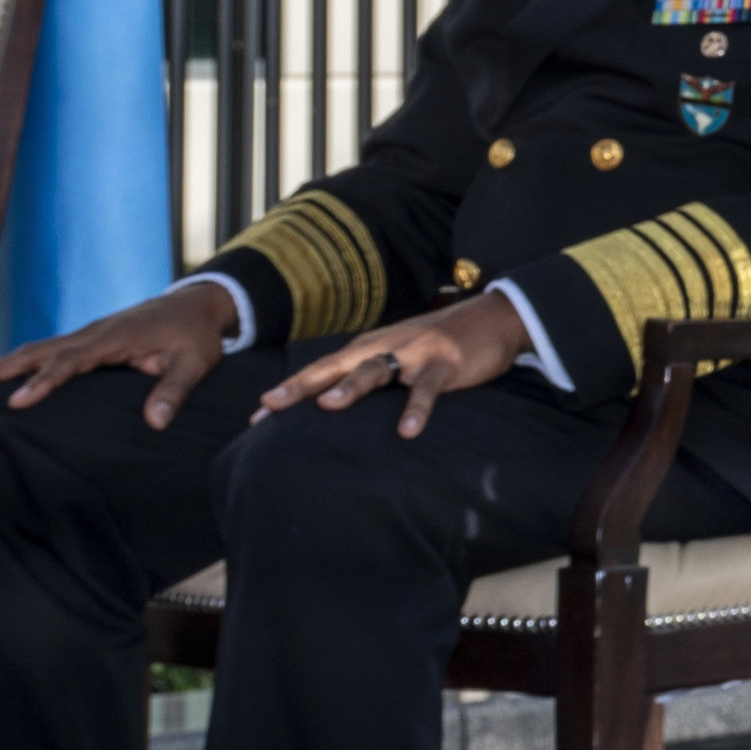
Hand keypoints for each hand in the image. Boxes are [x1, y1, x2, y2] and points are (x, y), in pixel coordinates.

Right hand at [0, 278, 243, 429]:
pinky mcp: (84, 341)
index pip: (70, 362)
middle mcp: (91, 333)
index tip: (16, 402)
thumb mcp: (195, 363)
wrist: (198, 304)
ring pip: (33, 350)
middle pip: (35, 352)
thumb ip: (174, 390)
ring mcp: (84, 335)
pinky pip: (43, 352)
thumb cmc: (196, 336)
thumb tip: (155, 422)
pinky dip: (15, 364)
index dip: (43, 382)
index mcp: (114, 338)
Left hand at [275, 289, 530, 437]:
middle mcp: (383, 347)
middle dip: (300, 385)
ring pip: (374, 370)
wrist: (494, 317)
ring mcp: (413, 354)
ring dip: (351, 386)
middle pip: (334, 367)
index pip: (320, 369)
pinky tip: (407, 432)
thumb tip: (336, 405)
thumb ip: (370, 374)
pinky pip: (426, 389)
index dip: (289, 389)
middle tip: (269, 405)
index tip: (256, 414)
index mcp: (368, 348)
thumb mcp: (398, 354)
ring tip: (328, 406)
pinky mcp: (444, 364)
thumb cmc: (440, 343)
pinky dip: (416, 409)